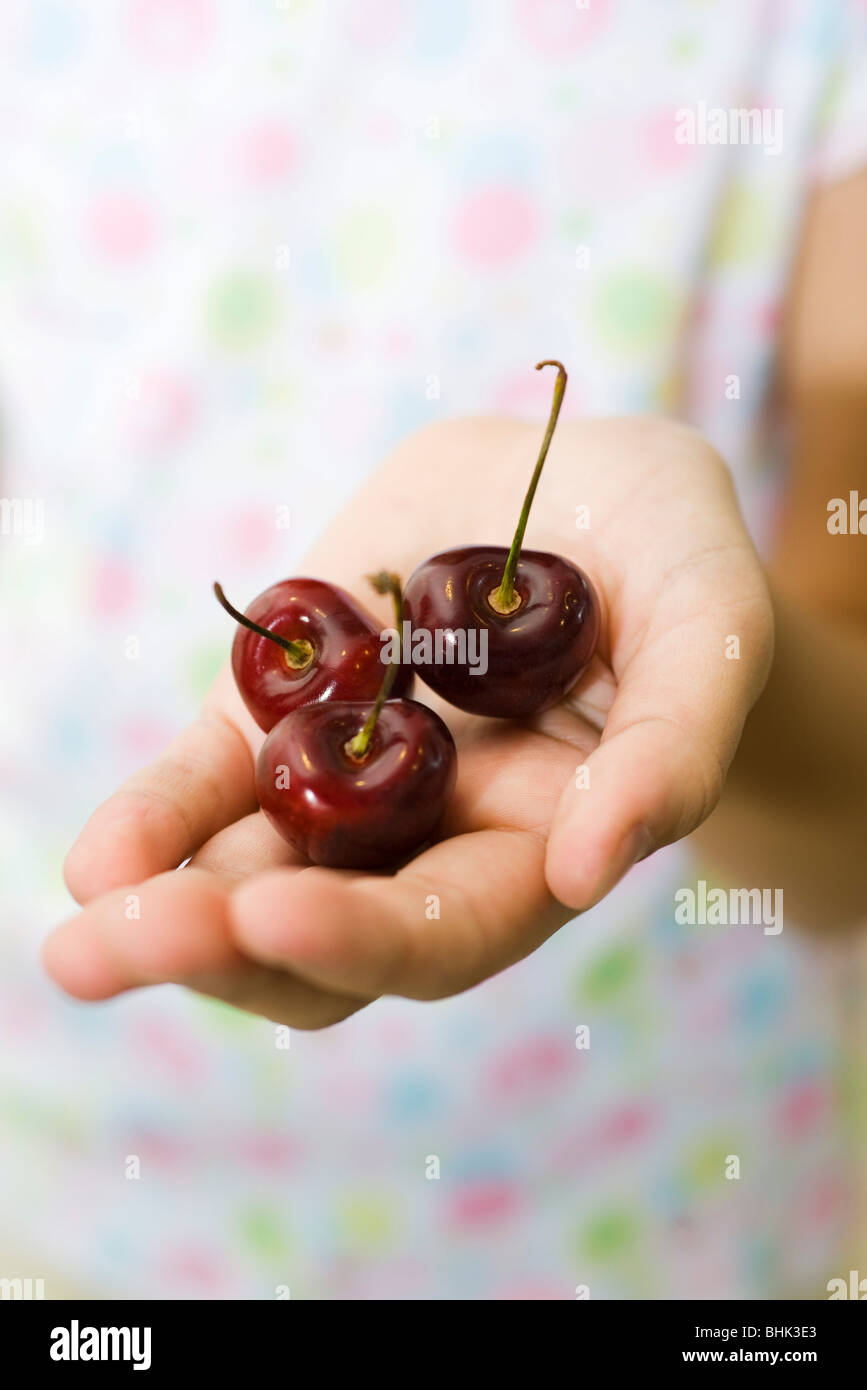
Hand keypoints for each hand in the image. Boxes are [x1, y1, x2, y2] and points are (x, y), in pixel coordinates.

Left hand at [44, 416, 772, 1025]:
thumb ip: (676, 740)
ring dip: (163, 911)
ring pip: (252, 879)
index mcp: (545, 839)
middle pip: (330, 935)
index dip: (372, 934)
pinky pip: (213, 781)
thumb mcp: (709, 618)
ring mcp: (348, 777)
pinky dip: (157, 819)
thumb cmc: (671, 551)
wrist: (574, 479)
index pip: (455, 925)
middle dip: (228, 948)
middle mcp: (435, 834)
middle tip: (114, 950)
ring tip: (86, 932)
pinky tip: (101, 861)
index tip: (279, 918)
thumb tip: (591, 868)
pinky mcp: (282, 709)